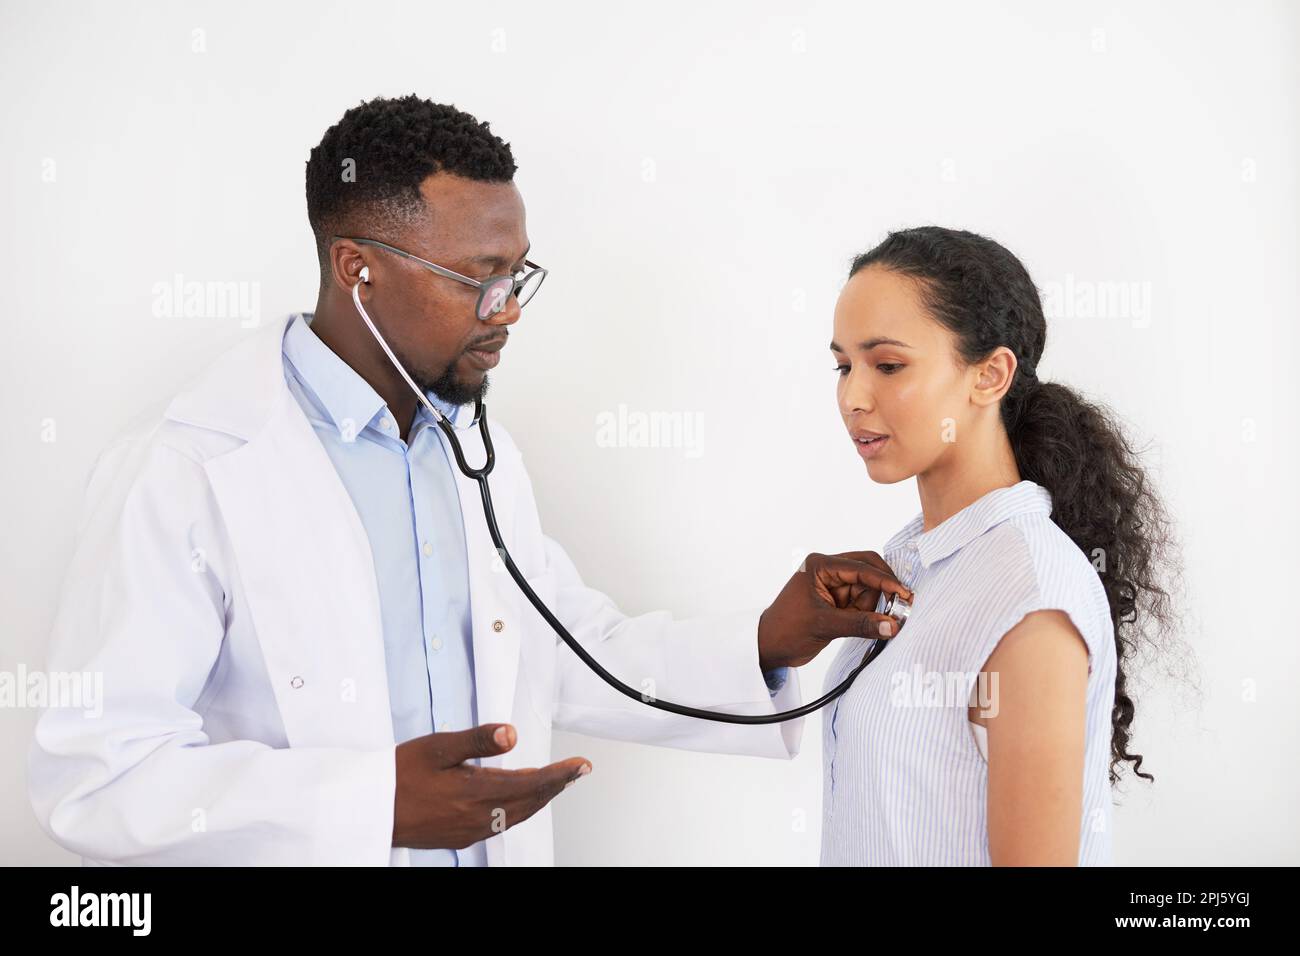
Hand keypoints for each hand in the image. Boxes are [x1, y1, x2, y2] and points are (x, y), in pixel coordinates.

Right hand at [392, 723, 590, 849]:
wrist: (369, 810)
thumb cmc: (398, 775)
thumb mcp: (437, 747)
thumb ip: (478, 740)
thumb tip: (512, 735)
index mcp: (476, 793)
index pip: (533, 783)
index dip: (561, 774)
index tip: (583, 766)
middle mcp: (478, 818)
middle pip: (531, 802)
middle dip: (557, 785)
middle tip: (577, 771)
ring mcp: (470, 831)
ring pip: (518, 815)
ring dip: (540, 797)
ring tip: (556, 782)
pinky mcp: (461, 836)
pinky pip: (501, 823)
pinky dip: (519, 808)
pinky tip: (519, 799)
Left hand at [757, 551, 912, 669]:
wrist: (769, 648)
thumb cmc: (785, 630)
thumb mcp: (824, 625)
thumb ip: (860, 624)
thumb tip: (892, 625)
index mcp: (819, 565)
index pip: (860, 567)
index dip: (885, 581)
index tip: (904, 594)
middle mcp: (827, 571)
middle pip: (868, 571)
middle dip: (883, 589)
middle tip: (902, 605)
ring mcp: (833, 585)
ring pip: (868, 589)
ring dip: (875, 605)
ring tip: (873, 623)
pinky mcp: (837, 601)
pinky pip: (862, 603)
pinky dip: (870, 614)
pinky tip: (873, 624)